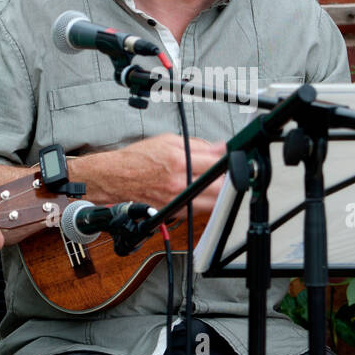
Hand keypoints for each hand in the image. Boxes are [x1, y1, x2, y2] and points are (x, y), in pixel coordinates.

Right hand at [77, 133, 225, 211]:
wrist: (116, 177)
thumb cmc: (139, 159)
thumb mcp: (169, 142)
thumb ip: (199, 145)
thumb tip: (221, 147)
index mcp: (180, 162)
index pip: (218, 164)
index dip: (232, 163)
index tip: (238, 161)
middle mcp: (179, 184)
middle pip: (219, 187)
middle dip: (230, 180)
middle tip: (233, 173)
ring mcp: (177, 201)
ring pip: (213, 203)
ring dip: (221, 194)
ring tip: (219, 183)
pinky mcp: (174, 212)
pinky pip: (200, 210)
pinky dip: (207, 202)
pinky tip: (205, 193)